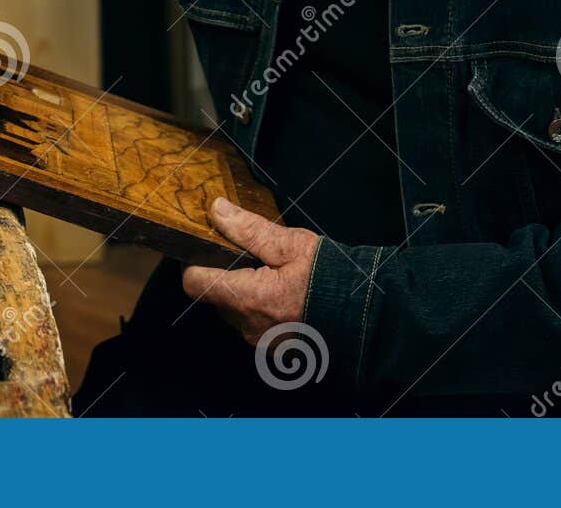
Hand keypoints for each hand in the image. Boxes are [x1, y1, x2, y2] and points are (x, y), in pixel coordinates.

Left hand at [181, 197, 319, 344]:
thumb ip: (249, 229)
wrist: (366, 314)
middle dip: (228, 275)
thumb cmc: (330, 277)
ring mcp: (261, 341)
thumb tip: (217, 211)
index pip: (194, 283)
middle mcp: (248, 326)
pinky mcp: (275, 350)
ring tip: (275, 277)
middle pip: (216, 297)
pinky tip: (286, 298)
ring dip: (246, 294)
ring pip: (236, 312)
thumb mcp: (290, 244)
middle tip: (254, 257)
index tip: (207, 248)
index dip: (195, 263)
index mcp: (248, 298)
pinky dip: (263, 310)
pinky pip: (255, 326)